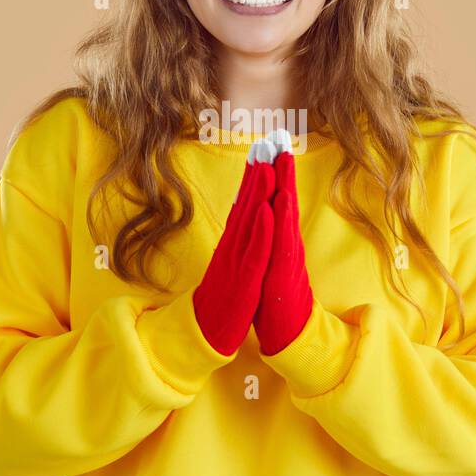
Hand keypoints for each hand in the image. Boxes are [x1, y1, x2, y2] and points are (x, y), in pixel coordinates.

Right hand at [192, 155, 274, 354]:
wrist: (207, 335)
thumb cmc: (223, 299)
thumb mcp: (230, 264)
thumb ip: (236, 239)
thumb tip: (241, 217)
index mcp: (232, 243)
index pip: (244, 202)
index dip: (254, 175)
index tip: (263, 147)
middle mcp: (232, 246)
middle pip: (246, 203)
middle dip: (258, 171)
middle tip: (267, 141)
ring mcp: (235, 261)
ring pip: (249, 221)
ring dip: (258, 192)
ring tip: (268, 165)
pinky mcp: (243, 280)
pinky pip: (253, 252)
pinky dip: (260, 230)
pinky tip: (266, 209)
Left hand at [253, 149, 313, 355]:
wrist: (286, 336)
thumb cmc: (273, 299)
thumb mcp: (268, 262)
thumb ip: (270, 238)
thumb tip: (265, 213)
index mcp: (278, 239)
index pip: (274, 199)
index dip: (272, 170)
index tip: (267, 141)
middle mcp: (284, 243)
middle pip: (283, 200)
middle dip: (281, 167)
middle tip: (279, 135)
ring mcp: (285, 258)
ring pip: (284, 217)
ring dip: (283, 186)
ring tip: (282, 159)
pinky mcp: (281, 275)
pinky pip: (278, 246)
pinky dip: (276, 224)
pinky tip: (275, 205)